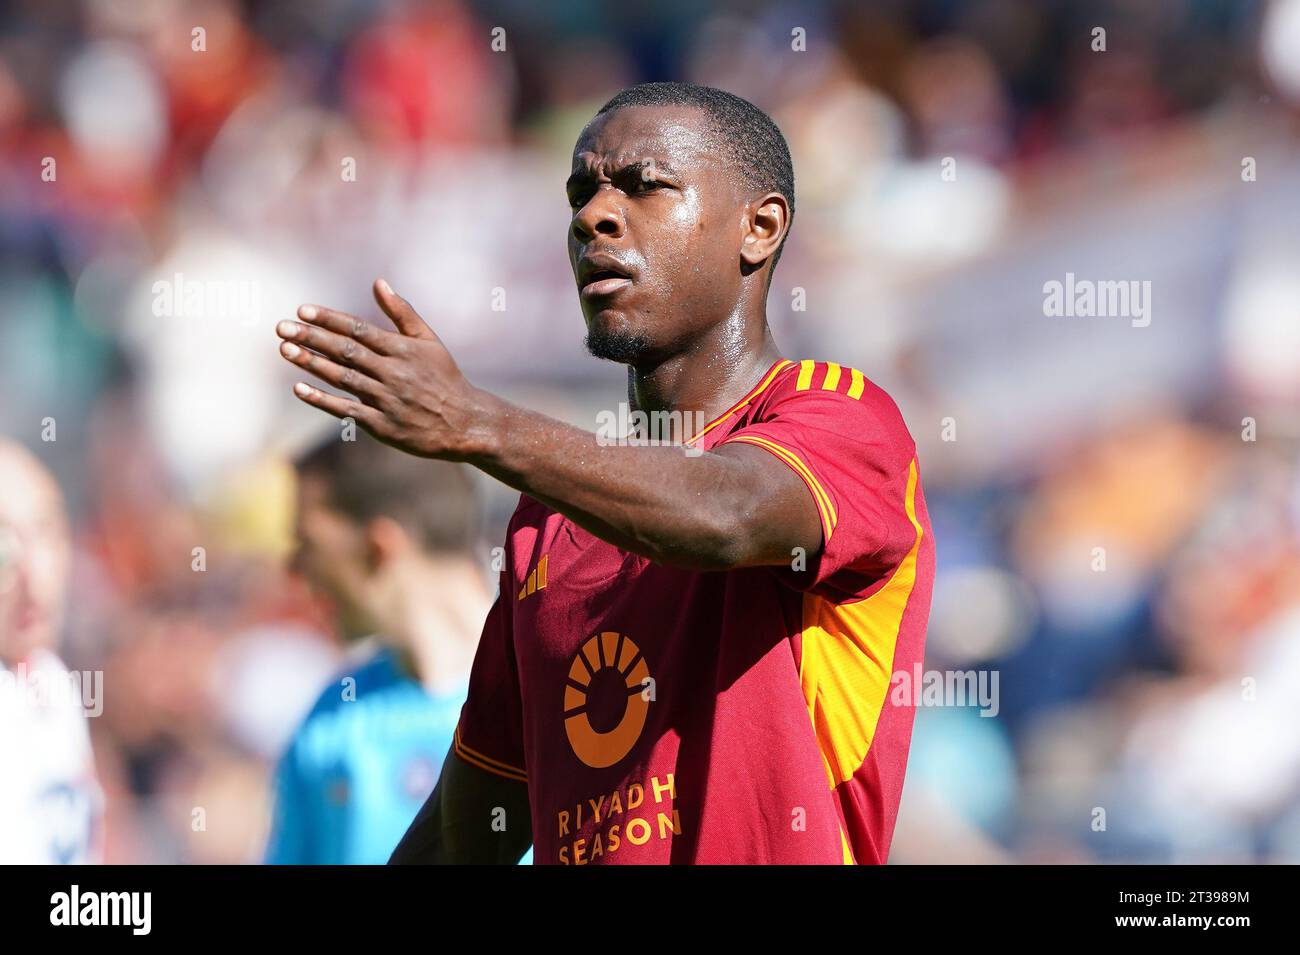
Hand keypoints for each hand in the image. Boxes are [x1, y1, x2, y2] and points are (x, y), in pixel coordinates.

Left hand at [276, 279, 494, 459]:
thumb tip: (379, 282)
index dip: (329, 319)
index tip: (302, 310)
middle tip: (281, 327)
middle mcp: (392, 372)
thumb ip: (402, 312)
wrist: (464, 423)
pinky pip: (346, 410)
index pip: (359, 329)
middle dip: (311, 338)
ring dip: (311, 363)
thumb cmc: (444, 377)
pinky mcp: (382, 425)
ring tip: (285, 350)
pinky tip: (299, 388)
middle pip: (345, 351)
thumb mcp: (429, 341)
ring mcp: (386, 399)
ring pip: (342, 378)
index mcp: (402, 350)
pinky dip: (322, 399)